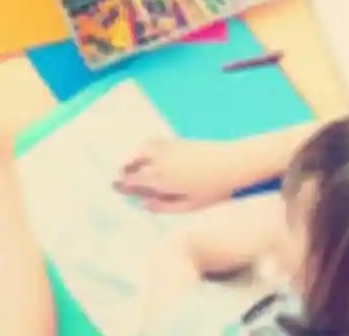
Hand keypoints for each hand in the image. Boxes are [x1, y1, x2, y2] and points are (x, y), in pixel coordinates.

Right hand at [115, 139, 249, 212]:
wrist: (234, 162)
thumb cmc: (214, 189)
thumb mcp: (190, 205)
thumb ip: (164, 206)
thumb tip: (144, 205)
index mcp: (162, 179)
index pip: (134, 180)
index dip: (123, 183)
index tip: (114, 185)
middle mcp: (160, 161)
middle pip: (134, 163)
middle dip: (125, 169)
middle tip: (120, 175)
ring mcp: (168, 148)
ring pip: (142, 149)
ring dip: (134, 156)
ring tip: (132, 163)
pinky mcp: (177, 141)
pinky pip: (154, 141)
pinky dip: (146, 147)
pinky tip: (149, 153)